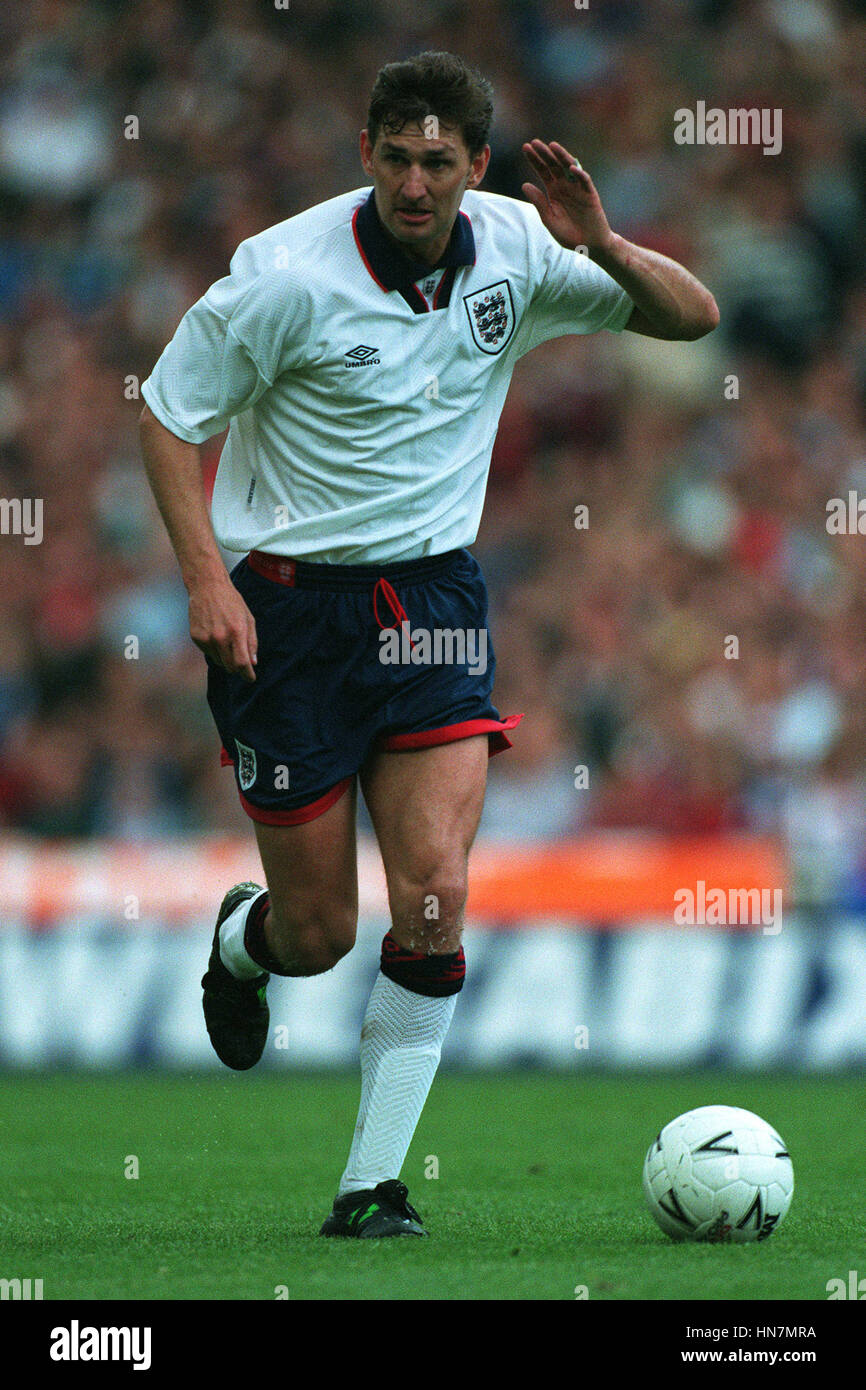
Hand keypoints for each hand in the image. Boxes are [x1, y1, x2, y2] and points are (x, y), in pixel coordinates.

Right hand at [188, 574, 257, 681]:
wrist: (207, 587)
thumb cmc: (231, 602)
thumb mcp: (248, 619)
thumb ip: (252, 642)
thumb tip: (253, 662)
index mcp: (236, 632)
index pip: (242, 663)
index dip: (247, 674)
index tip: (251, 678)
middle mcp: (220, 637)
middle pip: (230, 667)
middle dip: (238, 670)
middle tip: (243, 666)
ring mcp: (206, 638)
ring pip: (218, 662)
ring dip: (226, 658)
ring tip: (228, 642)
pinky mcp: (196, 638)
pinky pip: (208, 653)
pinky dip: (215, 650)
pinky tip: (216, 635)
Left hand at [521, 140, 613, 255]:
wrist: (588, 245)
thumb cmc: (569, 234)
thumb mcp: (549, 219)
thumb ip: (539, 202)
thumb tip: (524, 185)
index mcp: (554, 191)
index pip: (543, 171)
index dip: (535, 160)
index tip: (525, 147)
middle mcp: (566, 186)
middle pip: (554, 166)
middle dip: (545, 154)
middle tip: (534, 142)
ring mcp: (578, 189)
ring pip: (569, 168)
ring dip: (562, 156)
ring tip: (552, 146)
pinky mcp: (590, 195)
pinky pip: (585, 182)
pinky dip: (579, 174)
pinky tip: (571, 168)